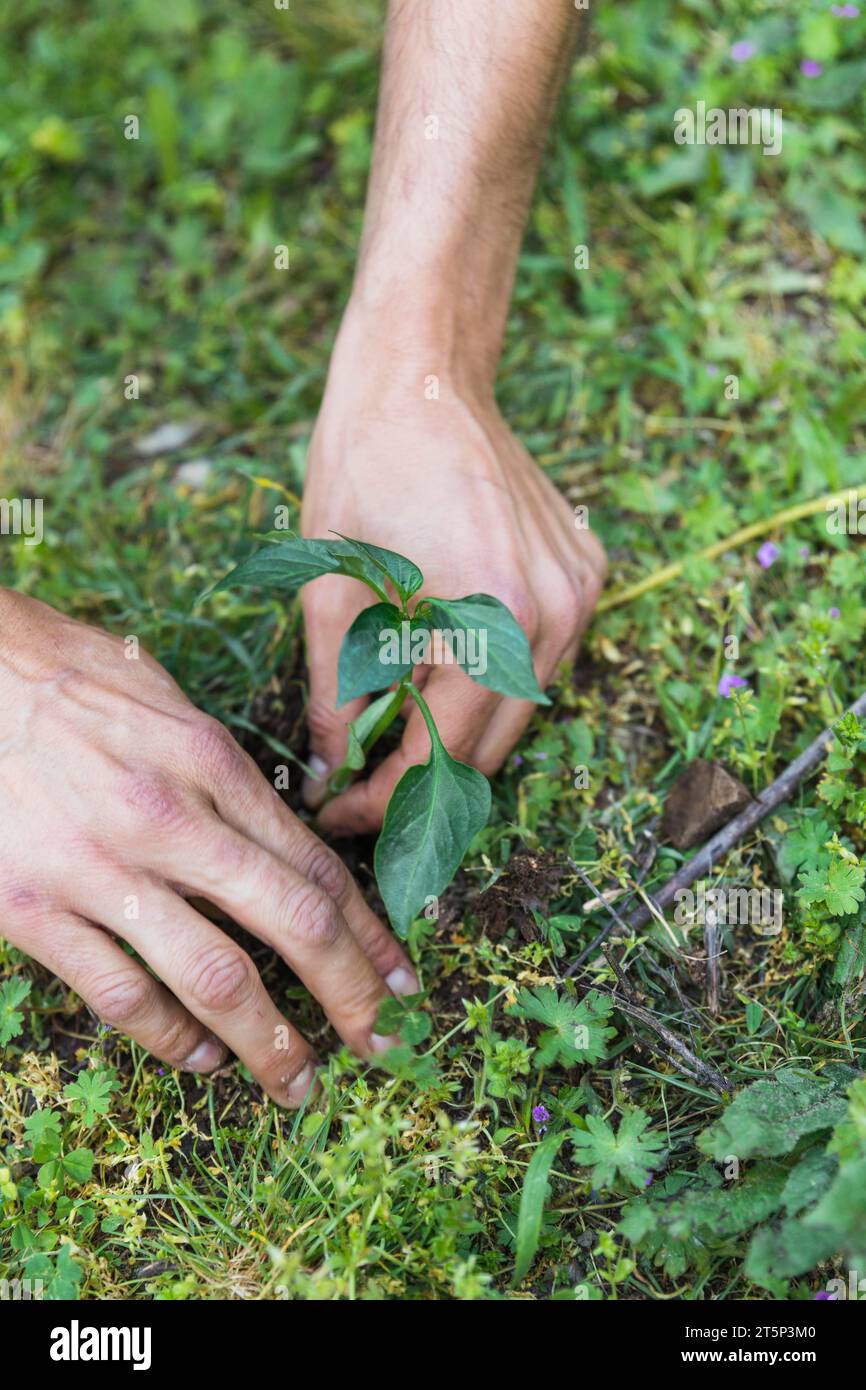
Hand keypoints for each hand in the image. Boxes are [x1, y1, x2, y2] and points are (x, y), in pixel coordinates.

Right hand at [0, 591, 416, 1106]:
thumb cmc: (58, 674)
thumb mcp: (163, 700)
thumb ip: (223, 770)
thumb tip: (279, 827)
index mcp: (210, 762)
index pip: (316, 864)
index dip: (371, 930)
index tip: (401, 974)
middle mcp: (170, 820)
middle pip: (293, 924)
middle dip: (351, 994)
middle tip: (382, 1042)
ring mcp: (100, 870)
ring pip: (215, 979)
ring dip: (270, 1042)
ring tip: (299, 1080)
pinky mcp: (33, 910)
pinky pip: (121, 996)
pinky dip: (170, 1039)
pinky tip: (199, 1058)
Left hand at [300, 330, 606, 834]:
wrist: (425, 374)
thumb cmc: (363, 467)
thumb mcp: (330, 589)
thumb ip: (334, 694)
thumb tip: (329, 776)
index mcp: (489, 612)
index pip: (439, 748)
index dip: (385, 796)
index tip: (339, 814)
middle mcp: (553, 611)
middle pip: (491, 742)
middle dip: (423, 780)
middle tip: (362, 795)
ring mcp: (581, 592)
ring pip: (522, 706)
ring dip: (461, 735)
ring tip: (395, 746)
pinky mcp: (589, 574)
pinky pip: (541, 659)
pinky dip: (494, 681)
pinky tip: (445, 678)